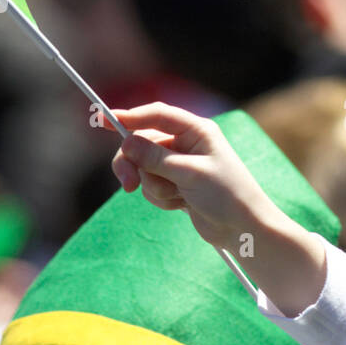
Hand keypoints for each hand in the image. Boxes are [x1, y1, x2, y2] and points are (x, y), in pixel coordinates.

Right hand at [110, 103, 278, 253]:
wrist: (242, 229)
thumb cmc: (226, 195)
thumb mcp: (189, 173)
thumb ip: (155, 158)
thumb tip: (126, 142)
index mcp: (197, 131)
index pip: (157, 116)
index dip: (130, 116)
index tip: (103, 119)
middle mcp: (187, 144)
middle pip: (142, 144)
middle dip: (134, 165)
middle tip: (128, 184)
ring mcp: (180, 165)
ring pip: (144, 169)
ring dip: (155, 186)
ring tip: (178, 196)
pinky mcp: (176, 185)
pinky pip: (151, 187)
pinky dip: (161, 198)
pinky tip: (181, 205)